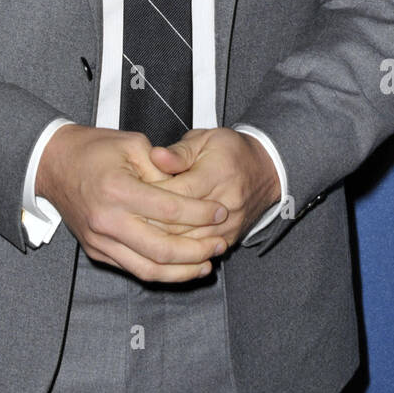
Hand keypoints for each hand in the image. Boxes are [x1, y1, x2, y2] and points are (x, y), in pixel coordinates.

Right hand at [35, 124, 229, 282]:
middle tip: (220, 243)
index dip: (200, 213)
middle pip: (162, 248)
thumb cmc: (93, 148)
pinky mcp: (97, 251)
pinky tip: (182, 267)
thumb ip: (163, 168)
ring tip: (208, 262)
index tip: (221, 212)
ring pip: (149, 268)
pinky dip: (161, 272)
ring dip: (183, 270)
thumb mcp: (132, 144)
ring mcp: (100, 241)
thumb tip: (192, 191)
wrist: (52, 164)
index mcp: (117, 189)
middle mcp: (107, 221)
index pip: (170, 210)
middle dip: (198, 249)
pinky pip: (134, 269)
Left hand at [145, 128, 280, 249]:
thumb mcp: (205, 139)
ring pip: (191, 243)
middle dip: (152, 223)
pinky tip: (162, 249)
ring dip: (164, 243)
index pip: (178, 194)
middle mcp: (226, 203)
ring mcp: (230, 225)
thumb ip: (179, 151)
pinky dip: (181, 253)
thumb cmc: (230, 151)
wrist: (266, 169)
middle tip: (128, 220)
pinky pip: (202, 252)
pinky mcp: (231, 238)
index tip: (132, 196)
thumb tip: (155, 156)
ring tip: (139, 237)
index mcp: (217, 174)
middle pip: (181, 223)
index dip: (152, 197)